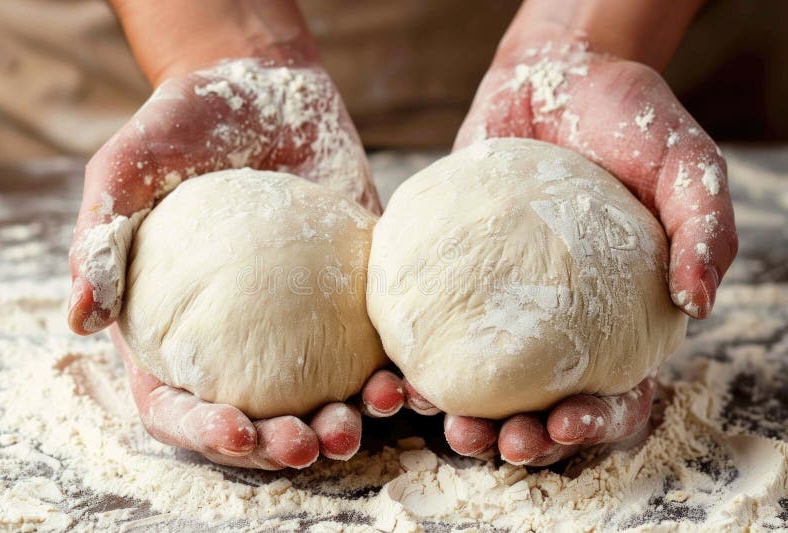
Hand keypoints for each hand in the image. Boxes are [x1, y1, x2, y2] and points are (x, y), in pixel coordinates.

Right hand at [68, 57, 378, 467]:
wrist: (256, 83)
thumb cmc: (179, 125)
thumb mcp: (126, 168)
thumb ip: (100, 235)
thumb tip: (80, 314)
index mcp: (176, 326)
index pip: (180, 403)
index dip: (204, 430)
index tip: (238, 430)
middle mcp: (241, 334)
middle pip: (259, 414)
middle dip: (288, 442)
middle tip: (317, 440)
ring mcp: (302, 315)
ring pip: (324, 388)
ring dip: (352, 415)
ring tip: (375, 410)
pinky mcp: (350, 286)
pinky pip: (375, 333)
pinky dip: (395, 360)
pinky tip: (412, 369)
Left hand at [367, 37, 737, 465]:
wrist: (557, 75)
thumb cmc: (633, 123)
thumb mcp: (686, 166)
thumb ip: (703, 228)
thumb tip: (697, 301)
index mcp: (618, 317)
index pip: (612, 392)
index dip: (592, 423)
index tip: (564, 423)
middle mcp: (556, 320)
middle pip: (537, 402)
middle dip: (515, 437)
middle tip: (493, 442)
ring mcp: (500, 299)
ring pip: (476, 377)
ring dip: (453, 411)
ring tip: (430, 413)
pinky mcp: (454, 268)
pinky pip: (430, 318)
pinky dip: (410, 351)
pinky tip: (393, 367)